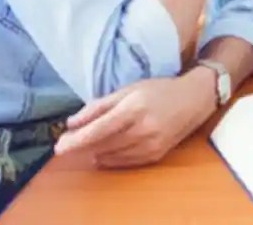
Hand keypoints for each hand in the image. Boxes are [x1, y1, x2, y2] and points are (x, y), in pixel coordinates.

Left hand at [53, 71, 216, 168]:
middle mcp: (143, 129)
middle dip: (81, 147)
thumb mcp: (128, 90)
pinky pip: (125, 162)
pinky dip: (110, 159)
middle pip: (102, 145)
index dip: (76, 140)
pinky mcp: (155, 155)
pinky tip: (102, 153)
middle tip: (66, 145)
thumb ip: (99, 106)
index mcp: (134, 109)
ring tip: (86, 146)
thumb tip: (71, 123)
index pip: (98, 130)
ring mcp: (150, 144)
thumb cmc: (159, 90)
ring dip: (94, 153)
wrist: (194, 100)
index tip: (58, 146)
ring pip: (111, 156)